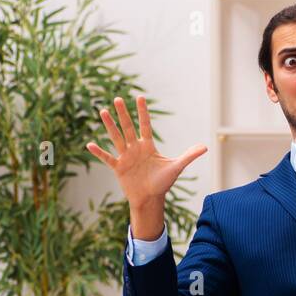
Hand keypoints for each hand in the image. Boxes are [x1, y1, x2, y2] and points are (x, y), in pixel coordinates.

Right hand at [86, 96, 206, 238]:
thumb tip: (205, 147)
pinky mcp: (118, 168)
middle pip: (128, 127)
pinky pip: (107, 158)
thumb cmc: (163, 182)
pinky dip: (99, 153)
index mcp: (148, 146)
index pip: (145, 125)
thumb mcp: (176, 167)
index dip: (143, 112)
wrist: (151, 199)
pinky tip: (90, 144)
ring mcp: (125, 157)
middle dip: (124, 114)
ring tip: (102, 111)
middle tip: (118, 98)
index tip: (140, 97)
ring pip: (116, 138)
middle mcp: (135, 148)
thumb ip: (189, 155)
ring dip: (110, 126)